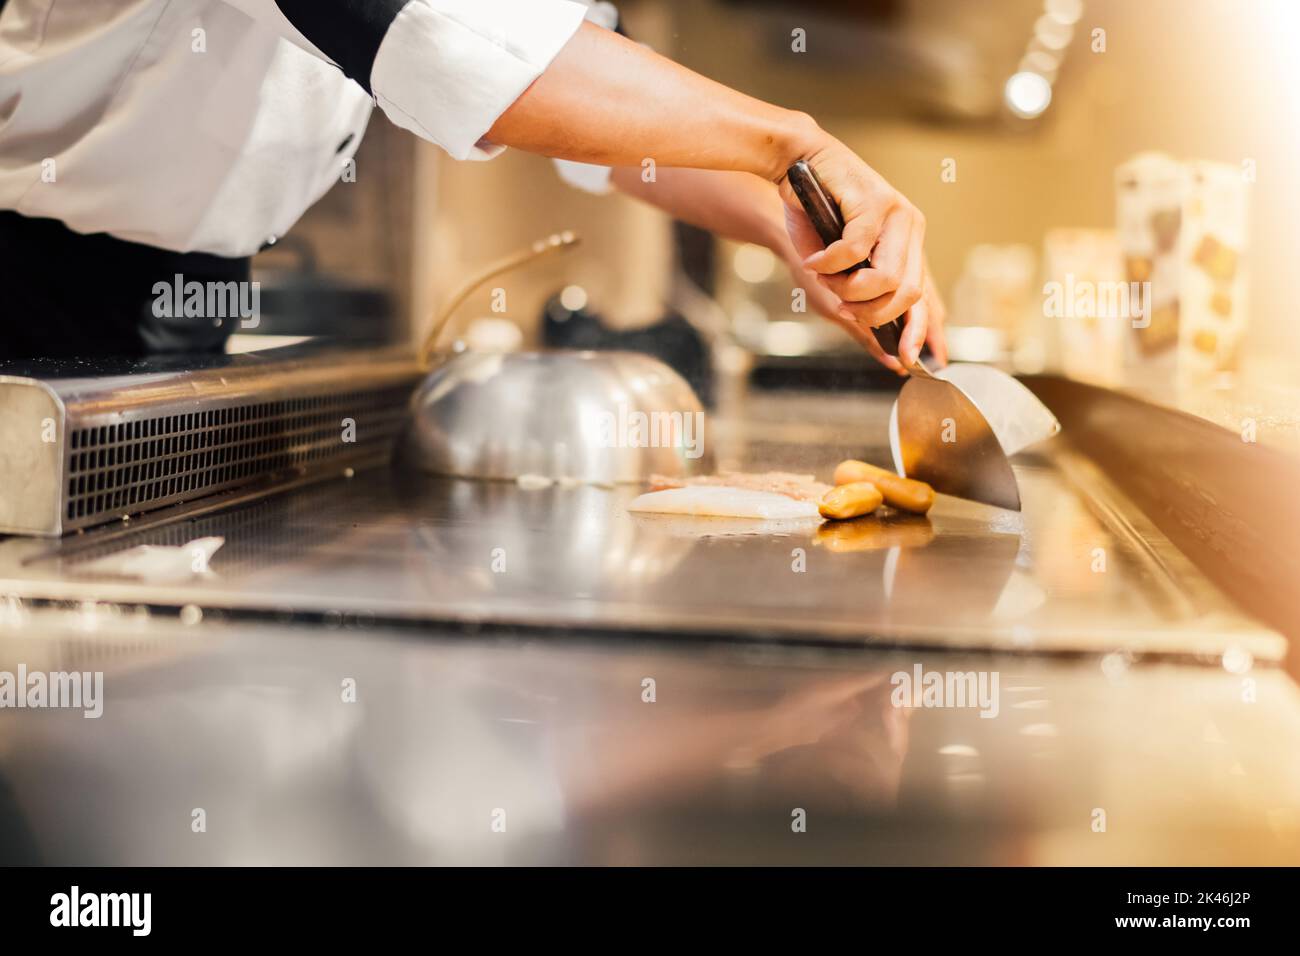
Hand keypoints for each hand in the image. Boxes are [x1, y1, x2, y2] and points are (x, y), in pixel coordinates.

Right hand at [777, 137, 937, 370]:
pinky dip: (829, 263)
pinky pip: (855, 252)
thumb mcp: (838, 271)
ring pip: (887, 277)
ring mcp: (897, 213)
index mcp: (907, 245)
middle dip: (870, 312)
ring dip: (849, 289)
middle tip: (842, 304)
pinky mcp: (875, 200)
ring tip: (826, 277)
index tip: (908, 360)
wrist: (794, 166)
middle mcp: (911, 229)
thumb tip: (884, 347)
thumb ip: (860, 302)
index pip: (926, 296)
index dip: (921, 332)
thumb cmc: (813, 218)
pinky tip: (816, 259)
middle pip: (907, 294)